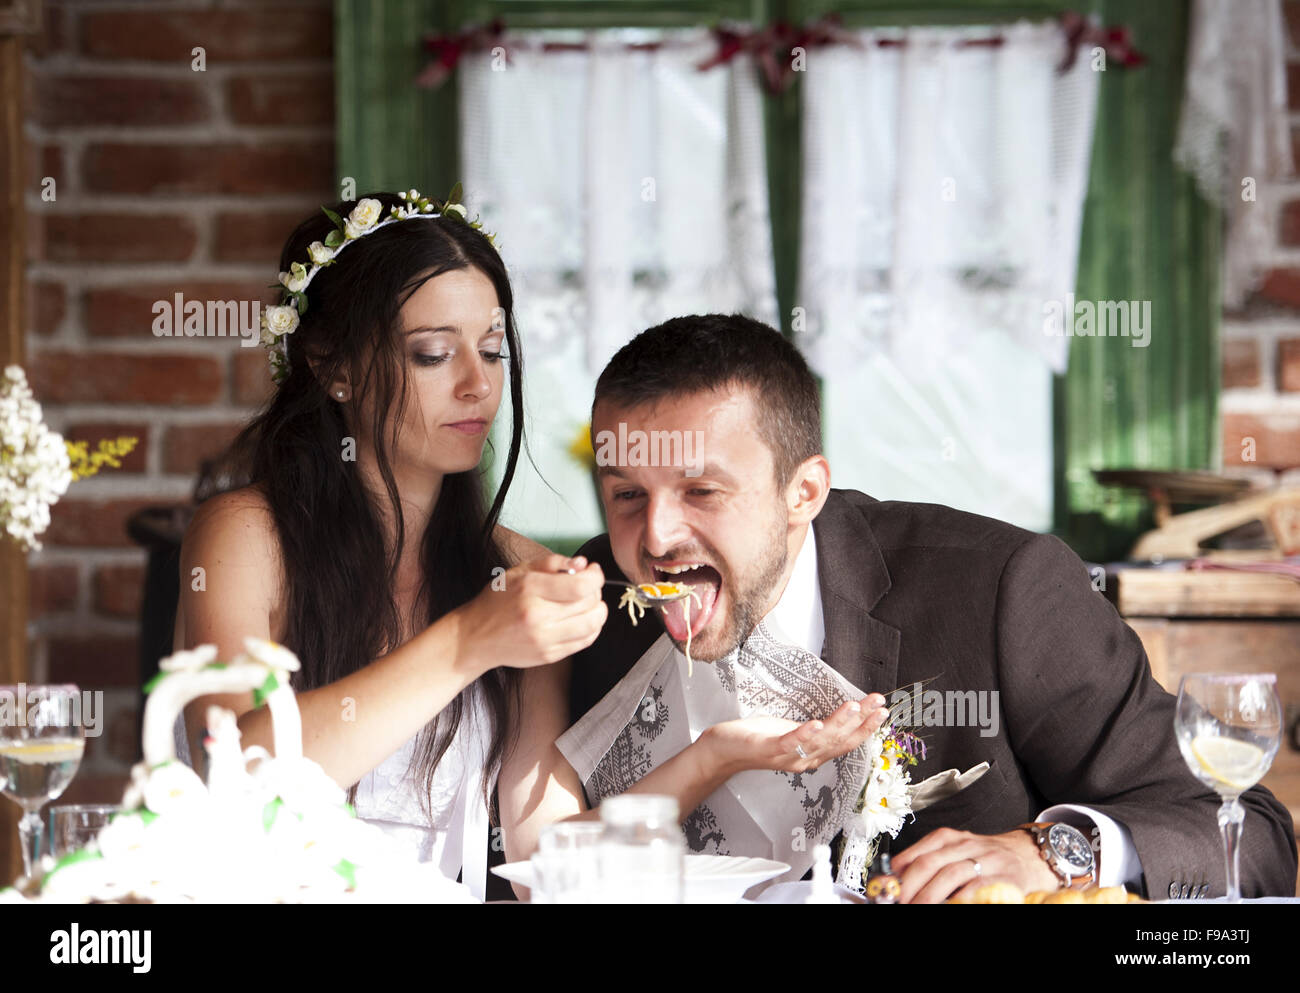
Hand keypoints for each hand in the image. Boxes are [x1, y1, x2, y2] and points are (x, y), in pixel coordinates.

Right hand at [453, 553, 606, 671]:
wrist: (476, 637)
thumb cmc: (497, 601)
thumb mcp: (518, 571)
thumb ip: (552, 563)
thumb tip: (582, 564)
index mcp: (530, 590)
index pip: (581, 586)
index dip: (595, 577)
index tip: (593, 572)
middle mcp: (538, 616)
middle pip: (589, 604)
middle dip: (596, 591)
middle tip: (589, 585)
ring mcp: (544, 640)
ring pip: (592, 625)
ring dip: (598, 611)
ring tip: (590, 603)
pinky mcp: (549, 655)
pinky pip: (584, 641)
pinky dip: (592, 628)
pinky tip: (583, 619)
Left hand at [701, 696, 889, 777]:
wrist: (724, 752)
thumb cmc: (758, 739)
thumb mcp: (792, 733)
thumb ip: (814, 730)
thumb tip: (835, 717)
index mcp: (812, 753)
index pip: (846, 741)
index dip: (866, 728)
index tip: (882, 710)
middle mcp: (805, 758)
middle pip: (839, 741)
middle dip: (862, 723)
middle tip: (879, 706)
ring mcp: (788, 755)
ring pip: (820, 741)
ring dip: (840, 724)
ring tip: (855, 707)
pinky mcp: (769, 748)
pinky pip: (791, 743)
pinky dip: (805, 734)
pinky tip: (817, 723)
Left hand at [891, 826, 1059, 902]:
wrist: (1032, 855)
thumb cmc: (988, 858)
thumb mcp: (957, 852)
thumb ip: (929, 862)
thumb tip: (896, 880)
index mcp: (950, 838)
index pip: (917, 852)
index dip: (897, 872)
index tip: (884, 888)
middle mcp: (967, 845)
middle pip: (930, 863)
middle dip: (908, 887)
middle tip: (897, 902)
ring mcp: (987, 861)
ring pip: (950, 876)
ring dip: (928, 896)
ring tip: (915, 907)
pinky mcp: (1005, 879)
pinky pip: (976, 890)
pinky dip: (959, 900)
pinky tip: (949, 905)